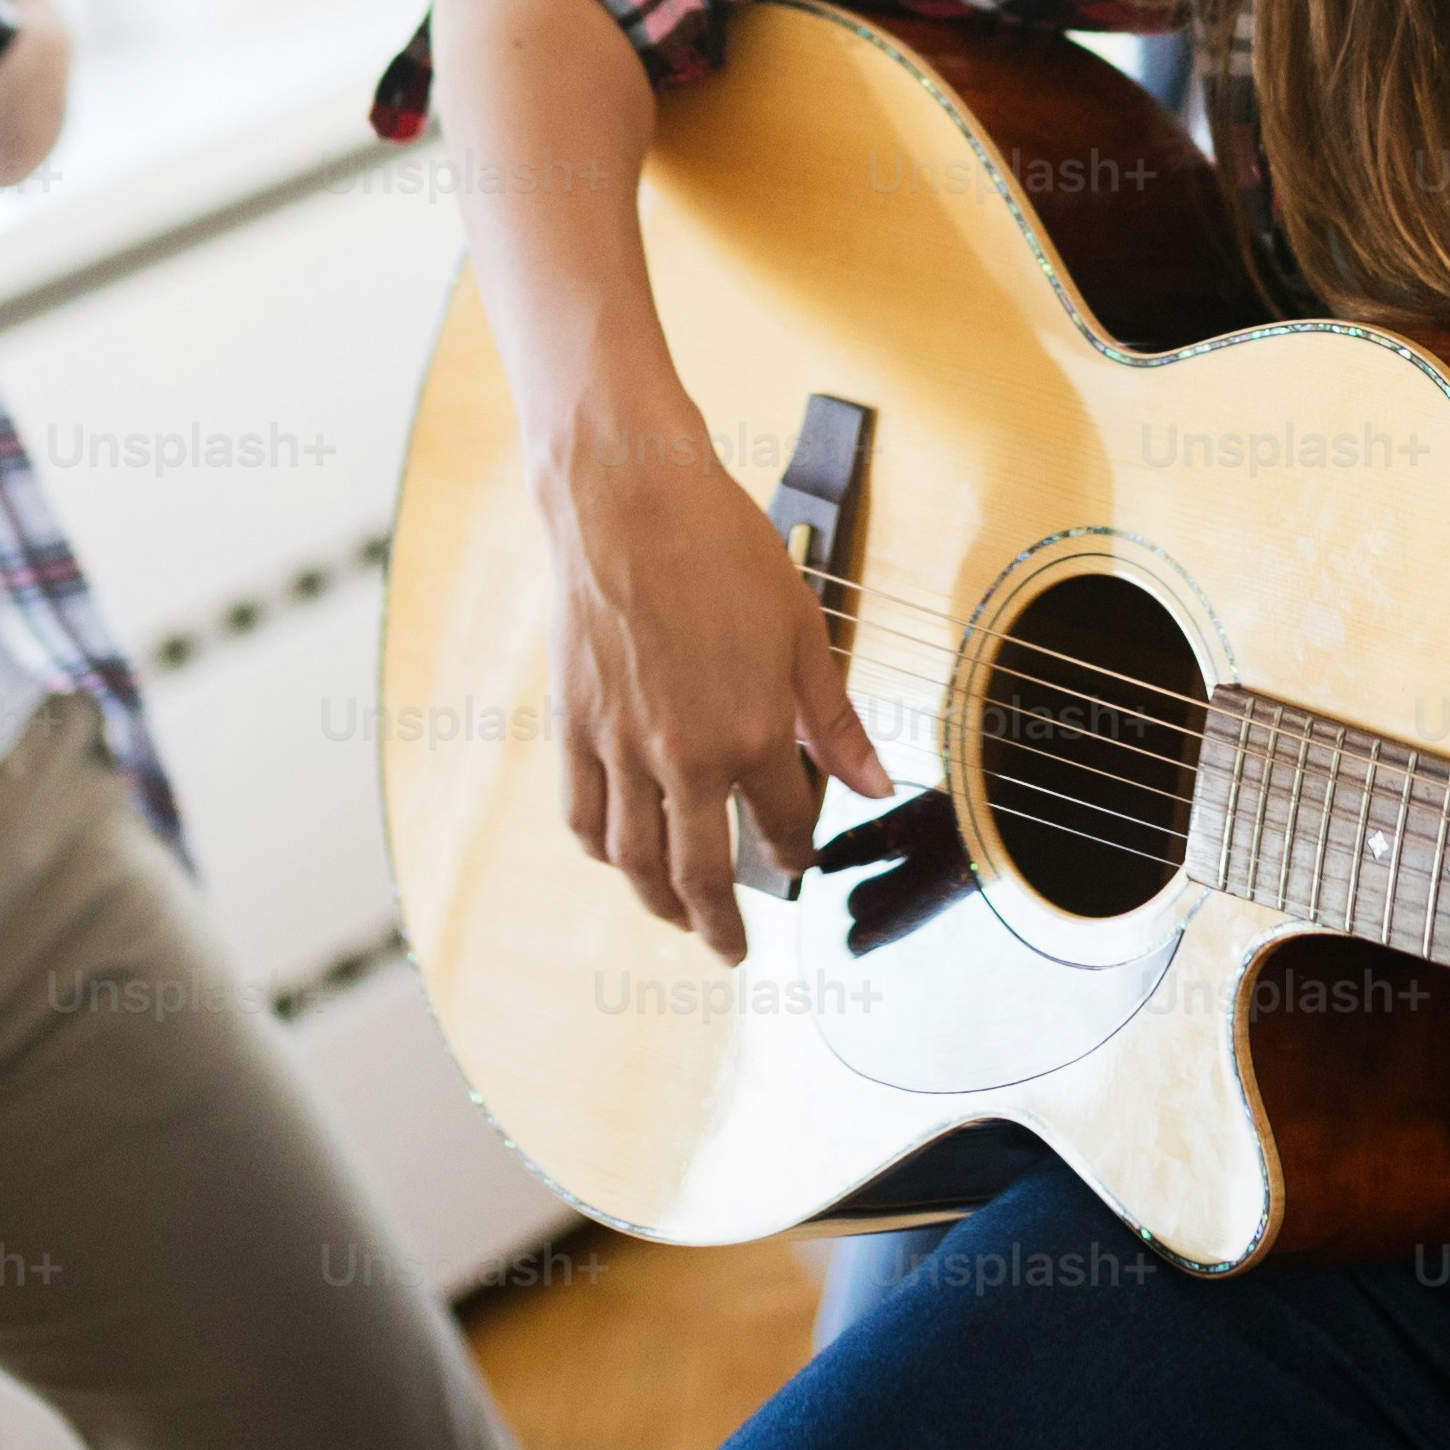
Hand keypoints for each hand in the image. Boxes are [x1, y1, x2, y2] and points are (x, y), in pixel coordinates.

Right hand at [538, 373, 896, 959]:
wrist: (628, 499)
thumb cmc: (722, 549)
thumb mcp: (801, 628)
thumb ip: (834, 719)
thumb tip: (877, 782)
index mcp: (751, 732)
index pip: (784, 824)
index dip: (798, 848)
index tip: (800, 855)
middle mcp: (684, 756)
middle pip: (701, 872)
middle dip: (722, 924)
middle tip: (733, 951)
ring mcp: (621, 747)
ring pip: (636, 859)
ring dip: (660, 903)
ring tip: (677, 918)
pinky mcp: (573, 727)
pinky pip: (582, 816)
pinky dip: (602, 850)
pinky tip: (618, 856)